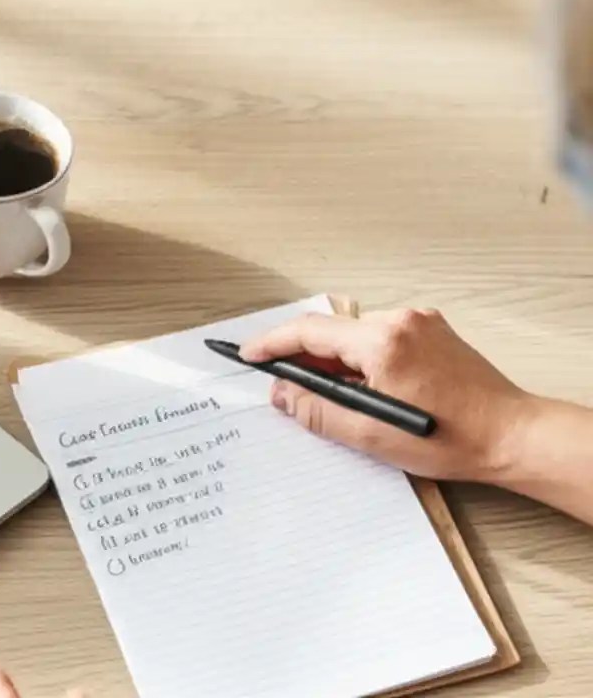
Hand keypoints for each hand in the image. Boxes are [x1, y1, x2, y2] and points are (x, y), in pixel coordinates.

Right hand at [240, 308, 533, 482]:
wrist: (512, 436)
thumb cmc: (451, 439)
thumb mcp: (371, 434)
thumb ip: (318, 410)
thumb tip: (282, 393)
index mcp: (383, 341)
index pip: (310, 332)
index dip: (272, 344)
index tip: (248, 356)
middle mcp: (401, 321)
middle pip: (331, 332)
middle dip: (302, 358)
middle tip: (280, 387)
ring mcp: (420, 323)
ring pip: (354, 337)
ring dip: (333, 363)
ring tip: (326, 399)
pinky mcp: (433, 333)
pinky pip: (379, 340)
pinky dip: (360, 361)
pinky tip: (360, 391)